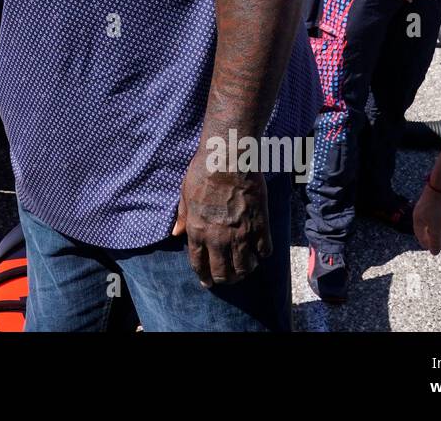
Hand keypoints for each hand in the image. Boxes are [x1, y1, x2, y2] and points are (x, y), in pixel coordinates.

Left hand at [173, 157, 271, 286]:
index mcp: (197, 231)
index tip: (208, 282)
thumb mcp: (184, 193)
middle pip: (223, 272)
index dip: (204, 277)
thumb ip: (182, 216)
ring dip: (244, 271)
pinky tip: (260, 251)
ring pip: (245, 267)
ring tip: (244, 268)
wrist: (229, 158)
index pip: (199, 264)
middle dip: (225, 279)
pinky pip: (264, 251)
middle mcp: (218, 238)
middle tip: (228, 278)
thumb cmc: (203, 171)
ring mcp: (241, 234)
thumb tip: (176, 233)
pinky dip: (262, 255)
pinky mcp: (260, 226)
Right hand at [413, 182, 440, 254]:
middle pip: (422, 227)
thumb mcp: (438, 228)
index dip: (424, 242)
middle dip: (427, 235)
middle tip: (432, 241)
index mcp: (418, 220)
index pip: (419, 234)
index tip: (429, 248)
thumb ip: (436, 241)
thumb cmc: (438, 209)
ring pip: (427, 219)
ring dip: (431, 227)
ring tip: (437, 230)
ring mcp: (425, 205)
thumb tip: (434, 253)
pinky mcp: (432, 200)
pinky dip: (435, 219)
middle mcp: (419, 212)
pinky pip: (432, 213)